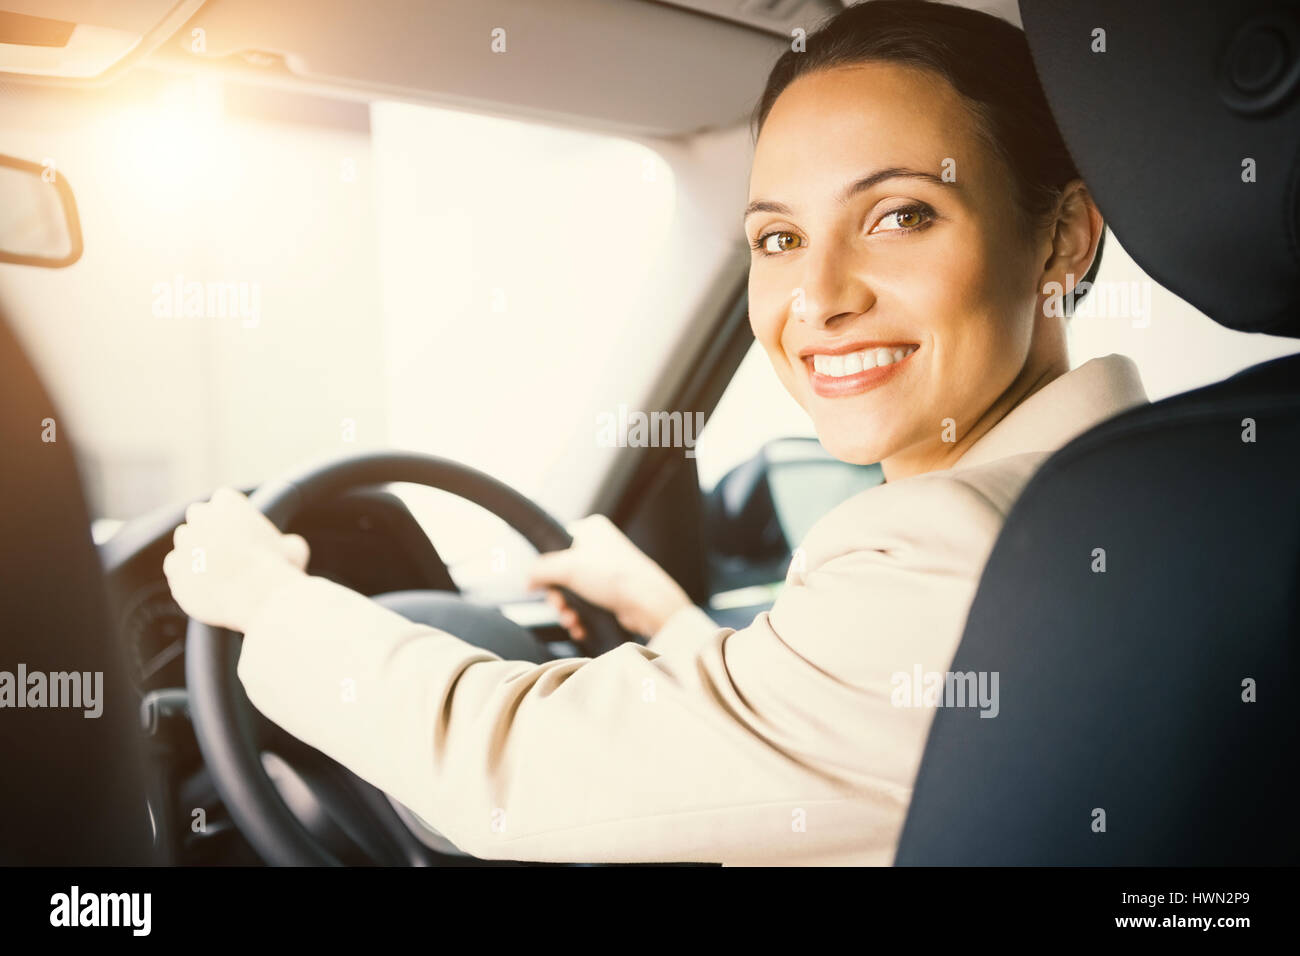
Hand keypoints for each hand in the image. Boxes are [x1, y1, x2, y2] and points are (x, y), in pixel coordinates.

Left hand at [162, 486, 310, 632]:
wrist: (260, 596)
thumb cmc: (279, 568)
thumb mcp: (294, 548)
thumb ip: (285, 541)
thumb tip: (288, 546)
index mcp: (227, 502)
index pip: (223, 500)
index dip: (232, 515)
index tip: (240, 530)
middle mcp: (200, 516)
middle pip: (198, 517)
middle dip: (208, 530)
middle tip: (225, 549)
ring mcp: (184, 543)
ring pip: (185, 544)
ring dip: (195, 553)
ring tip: (217, 572)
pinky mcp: (174, 569)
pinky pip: (176, 569)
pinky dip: (187, 576)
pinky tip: (206, 585)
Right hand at [526, 513, 691, 642]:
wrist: (648, 603)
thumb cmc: (617, 576)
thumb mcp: (568, 568)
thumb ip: (541, 570)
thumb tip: (527, 580)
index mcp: (591, 530)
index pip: (556, 546)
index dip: (548, 568)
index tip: (543, 584)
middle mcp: (601, 548)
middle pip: (563, 574)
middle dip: (559, 597)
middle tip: (560, 606)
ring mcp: (608, 571)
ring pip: (574, 593)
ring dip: (568, 610)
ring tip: (572, 621)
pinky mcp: (614, 593)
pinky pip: (588, 605)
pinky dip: (581, 618)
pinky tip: (581, 627)